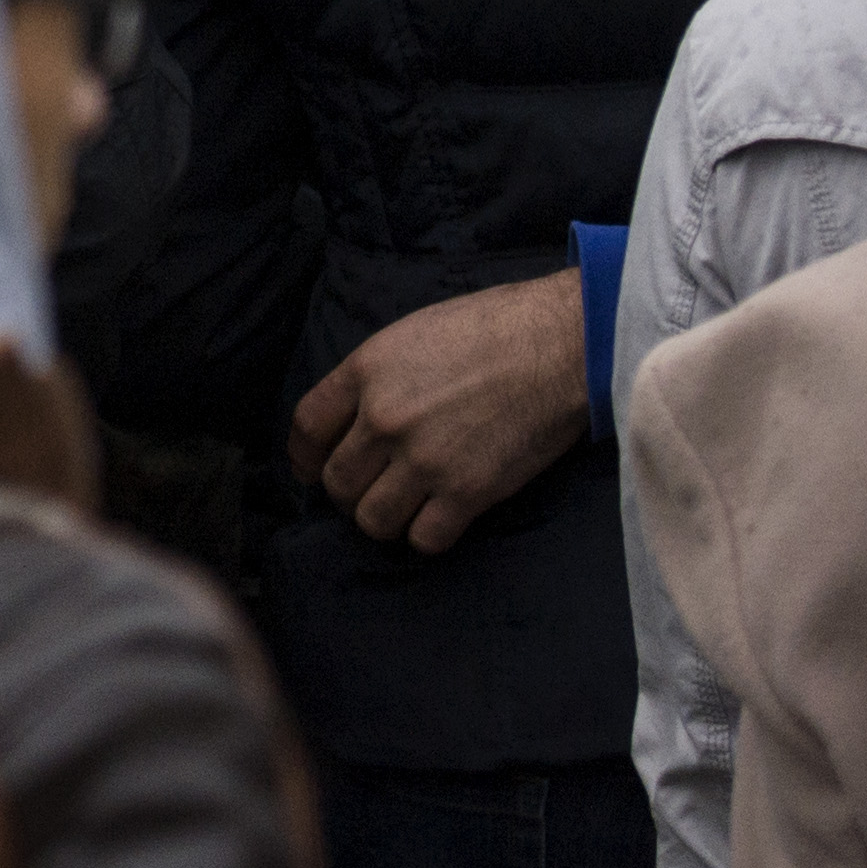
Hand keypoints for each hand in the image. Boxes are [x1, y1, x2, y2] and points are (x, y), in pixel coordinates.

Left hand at [286, 271, 589, 554]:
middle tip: (369, 490)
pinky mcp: (467, 491)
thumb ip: (376, 378)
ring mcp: (423, 458)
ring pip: (373, 518)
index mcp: (364, 371)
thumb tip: (356, 415)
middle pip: (337, 481)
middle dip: (347, 492)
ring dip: (383, 519)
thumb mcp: (411, 335)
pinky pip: (425, 538)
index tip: (311, 470)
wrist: (562, 346)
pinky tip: (439, 520)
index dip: (305, 457)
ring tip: (402, 509)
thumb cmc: (494, 328)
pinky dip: (426, 536)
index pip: (306, 427)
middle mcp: (383, 418)